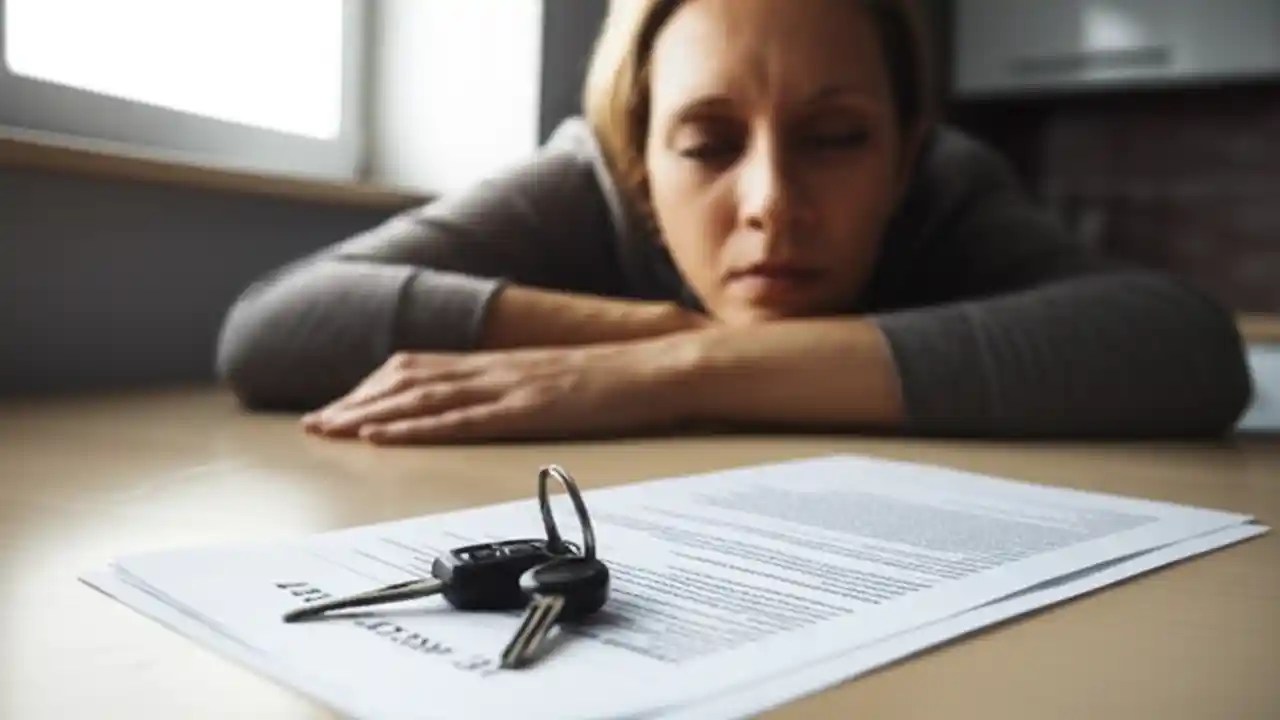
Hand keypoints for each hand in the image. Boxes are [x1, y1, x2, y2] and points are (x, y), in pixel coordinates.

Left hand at [301, 338, 696, 443]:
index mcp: (501, 361)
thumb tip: (491, 403)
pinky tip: (387, 435)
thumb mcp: (556, 379)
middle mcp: (495, 367)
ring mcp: (509, 386)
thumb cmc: (617, 379)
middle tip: (315, 425)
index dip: (375, 386)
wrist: (660, 368)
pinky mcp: (527, 408)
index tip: (341, 405)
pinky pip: (461, 419)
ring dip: (372, 415)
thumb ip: (519, 387)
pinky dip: (417, 426)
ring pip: (424, 396)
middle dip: (357, 402)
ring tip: (332, 431)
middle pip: (409, 379)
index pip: (422, 367)